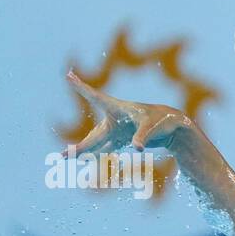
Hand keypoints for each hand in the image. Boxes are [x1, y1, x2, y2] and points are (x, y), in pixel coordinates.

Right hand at [66, 70, 192, 154]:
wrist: (172, 126)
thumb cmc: (161, 121)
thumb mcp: (151, 127)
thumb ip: (142, 136)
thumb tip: (137, 148)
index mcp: (117, 109)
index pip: (95, 97)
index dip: (81, 87)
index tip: (68, 75)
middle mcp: (113, 120)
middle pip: (93, 137)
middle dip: (79, 148)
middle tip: (62, 156)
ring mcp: (116, 131)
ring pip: (97, 144)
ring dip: (83, 152)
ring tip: (64, 157)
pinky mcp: (121, 139)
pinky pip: (106, 149)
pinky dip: (96, 155)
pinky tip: (85, 160)